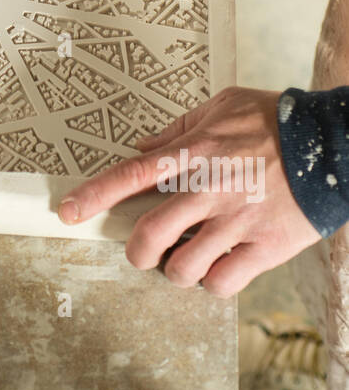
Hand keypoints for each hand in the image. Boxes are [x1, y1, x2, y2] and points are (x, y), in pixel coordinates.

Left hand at [58, 86, 320, 295]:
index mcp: (194, 152)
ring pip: (181, 268)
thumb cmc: (277, 122)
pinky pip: (222, 283)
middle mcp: (210, 189)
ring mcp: (237, 221)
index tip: (67, 211)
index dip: (93, 196)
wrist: (335, 145)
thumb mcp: (223, 106)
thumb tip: (142, 146)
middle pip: (148, 237)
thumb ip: (178, 129)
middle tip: (145, 250)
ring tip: (189, 257)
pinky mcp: (266, 247)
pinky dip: (214, 281)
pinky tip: (221, 266)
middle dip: (137, 251)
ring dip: (177, 269)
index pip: (131, 175)